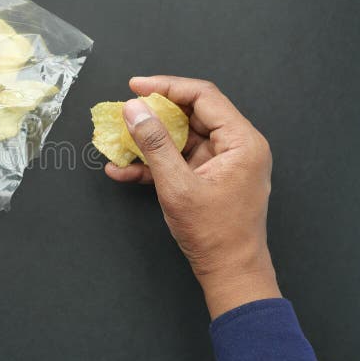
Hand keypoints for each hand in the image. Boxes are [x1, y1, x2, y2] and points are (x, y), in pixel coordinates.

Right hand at [105, 76, 280, 318]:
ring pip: (181, 137)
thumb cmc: (213, 233)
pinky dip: (153, 163)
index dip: (166, 86)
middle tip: (124, 111)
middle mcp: (236, 146)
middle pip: (191, 114)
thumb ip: (153, 143)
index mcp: (241, 141)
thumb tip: (133, 109)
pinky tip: (123, 170)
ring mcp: (222, 162)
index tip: (135, 87)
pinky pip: (178, 160)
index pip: (203, 97)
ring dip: (149, 140)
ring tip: (118, 141)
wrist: (230, 273)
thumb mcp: (177, 185)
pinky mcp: (208, 177)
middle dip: (154, 114)